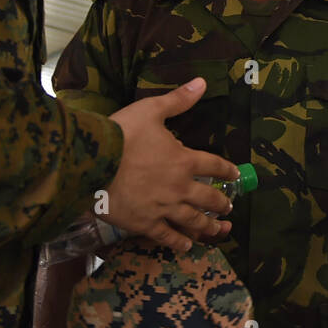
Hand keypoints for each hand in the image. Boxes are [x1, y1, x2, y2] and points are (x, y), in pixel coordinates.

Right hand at [106, 78, 238, 251]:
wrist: (92, 163)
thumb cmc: (122, 134)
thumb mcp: (151, 110)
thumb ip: (178, 100)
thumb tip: (202, 82)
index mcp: (184, 160)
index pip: (214, 165)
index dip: (227, 170)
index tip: (235, 175)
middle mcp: (180, 187)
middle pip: (208, 198)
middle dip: (221, 203)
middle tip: (228, 208)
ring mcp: (163, 208)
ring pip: (192, 221)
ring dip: (208, 226)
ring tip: (218, 230)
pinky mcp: (145, 224)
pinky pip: (167, 236)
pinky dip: (179, 242)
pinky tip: (186, 245)